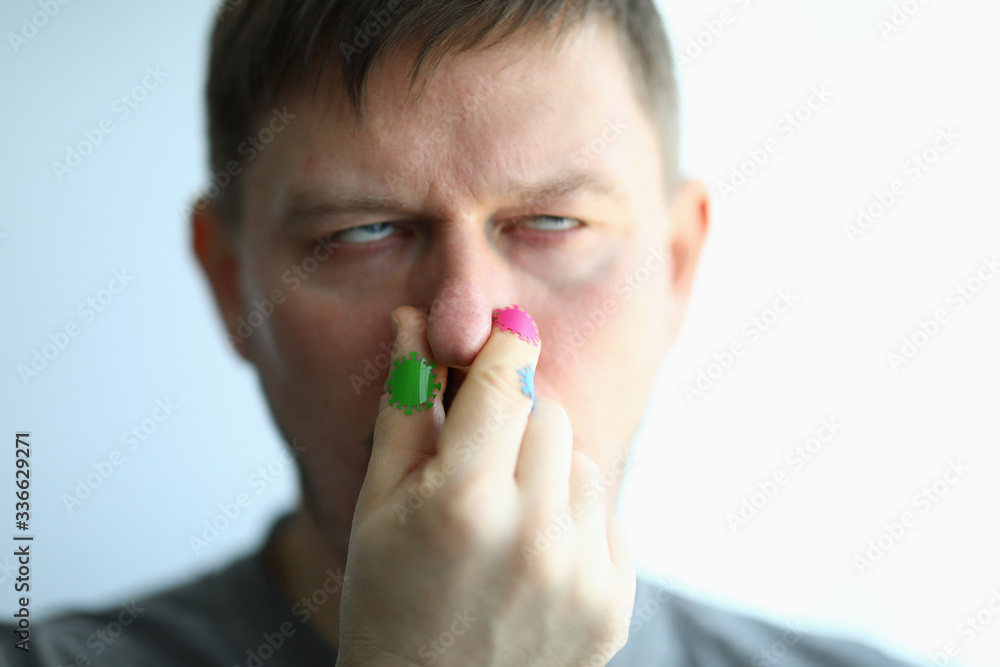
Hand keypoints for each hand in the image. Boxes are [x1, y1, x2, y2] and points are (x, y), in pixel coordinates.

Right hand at [335, 306, 634, 666]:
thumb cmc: (389, 601)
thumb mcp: (378, 503)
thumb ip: (405, 405)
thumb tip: (416, 321)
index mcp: (464, 503)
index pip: (507, 379)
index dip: (506, 343)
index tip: (506, 330)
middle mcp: (534, 535)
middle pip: (550, 413)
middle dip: (516, 416)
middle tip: (479, 457)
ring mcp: (582, 574)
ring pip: (583, 460)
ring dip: (547, 469)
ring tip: (503, 520)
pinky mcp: (614, 601)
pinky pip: (607, 514)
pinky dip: (574, 518)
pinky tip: (532, 556)